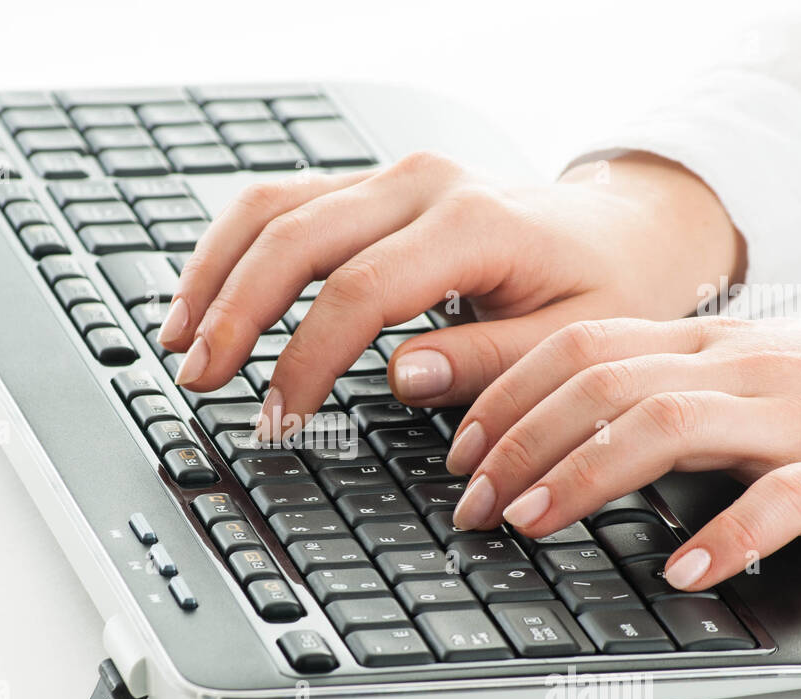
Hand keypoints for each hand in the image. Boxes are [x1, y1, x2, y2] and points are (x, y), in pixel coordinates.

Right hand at [159, 151, 743, 435]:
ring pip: (273, 208)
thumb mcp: (573, 338)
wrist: (620, 228)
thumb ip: (489, 361)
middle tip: (200, 380)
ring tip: (180, 339)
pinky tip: (207, 295)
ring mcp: (391, 179)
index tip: (278, 416)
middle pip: (296, 238)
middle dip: (236, 313)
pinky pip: (284, 205)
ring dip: (217, 274)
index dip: (306, 358)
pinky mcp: (371, 189)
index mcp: (474, 224)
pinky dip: (234, 249)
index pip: (359, 291)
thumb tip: (399, 376)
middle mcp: (421, 186)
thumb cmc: (604, 286)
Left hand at [445, 315, 800, 589]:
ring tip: (533, 523)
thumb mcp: (742, 383)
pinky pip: (779, 500)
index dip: (506, 397)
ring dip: (587, 476)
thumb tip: (556, 438)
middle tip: (474, 504)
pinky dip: (723, 538)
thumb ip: (660, 397)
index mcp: (708, 345)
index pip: (581, 347)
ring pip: (671, 425)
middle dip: (522, 442)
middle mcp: (741, 366)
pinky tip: (679, 573)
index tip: (460, 452)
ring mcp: (797, 414)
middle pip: (604, 384)